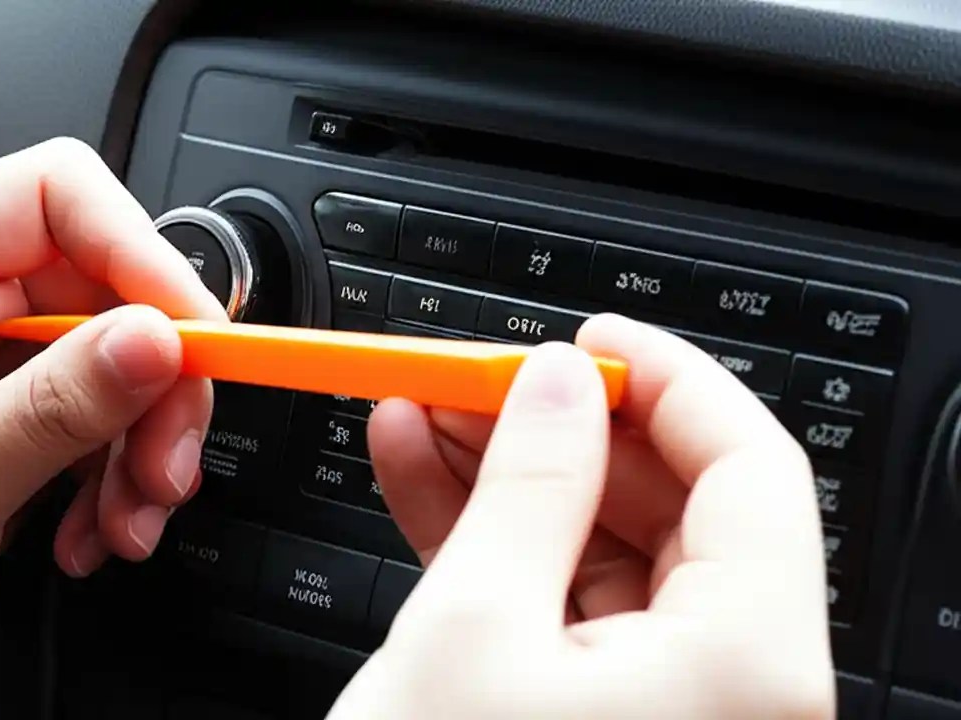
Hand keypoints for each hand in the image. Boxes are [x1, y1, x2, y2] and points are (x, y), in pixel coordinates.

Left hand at [0, 138, 225, 718]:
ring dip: (139, 447)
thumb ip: (57, 406)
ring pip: (112, 364)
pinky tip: (91, 532)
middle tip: (167, 466)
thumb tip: (160, 338)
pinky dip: (112, 478)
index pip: (54, 196)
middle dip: (155, 385)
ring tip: (126, 521)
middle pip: (104, 291)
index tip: (194, 337)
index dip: (140, 253)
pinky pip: (91, 420)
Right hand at [334, 314, 833, 718]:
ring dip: (513, 477)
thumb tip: (554, 388)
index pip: (750, 466)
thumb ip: (527, 484)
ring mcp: (668, 712)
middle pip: (673, 504)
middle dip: (564, 428)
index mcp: (749, 666)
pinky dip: (496, 541)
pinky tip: (423, 480)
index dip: (667, 380)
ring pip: (606, 550)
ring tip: (423, 415)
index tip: (590, 340)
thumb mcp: (474, 626)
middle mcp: (734, 692)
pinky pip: (564, 604)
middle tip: (478, 379)